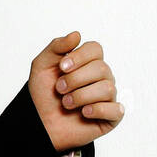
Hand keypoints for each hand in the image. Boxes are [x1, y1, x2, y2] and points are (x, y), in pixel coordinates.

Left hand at [28, 31, 123, 152]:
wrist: (40, 122)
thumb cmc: (44, 94)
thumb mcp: (42, 66)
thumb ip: (57, 46)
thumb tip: (77, 34)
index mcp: (88, 62)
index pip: (96, 49)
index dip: (79, 57)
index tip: (61, 68)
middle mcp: (102, 77)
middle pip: (101, 68)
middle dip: (75, 79)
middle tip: (59, 89)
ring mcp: (109, 97)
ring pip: (107, 88)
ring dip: (80, 96)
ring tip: (66, 104)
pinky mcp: (112, 117)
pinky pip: (116, 109)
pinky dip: (97, 110)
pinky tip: (83, 113)